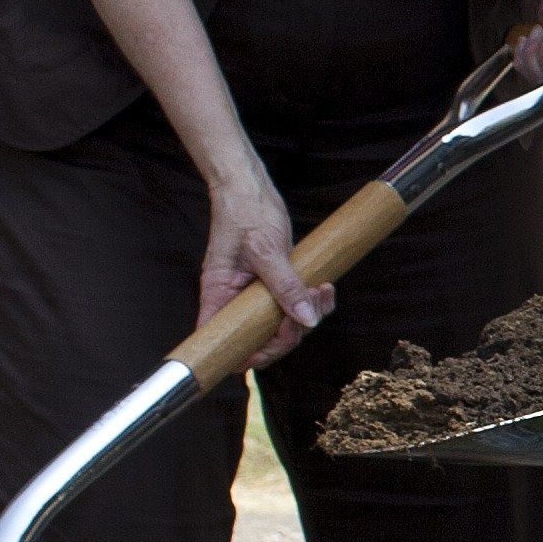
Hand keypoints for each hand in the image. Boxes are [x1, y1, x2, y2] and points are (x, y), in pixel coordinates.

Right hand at [199, 163, 329, 357]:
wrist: (249, 188)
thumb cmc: (245, 212)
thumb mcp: (266, 250)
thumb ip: (285, 286)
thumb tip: (306, 320)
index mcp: (219, 295)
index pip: (224, 341)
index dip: (249, 353)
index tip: (277, 337)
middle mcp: (234, 299)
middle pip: (259, 340)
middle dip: (289, 333)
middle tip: (308, 311)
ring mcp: (255, 294)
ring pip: (281, 324)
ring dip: (307, 315)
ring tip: (321, 291)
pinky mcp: (274, 284)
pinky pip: (294, 305)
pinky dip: (312, 302)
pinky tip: (323, 287)